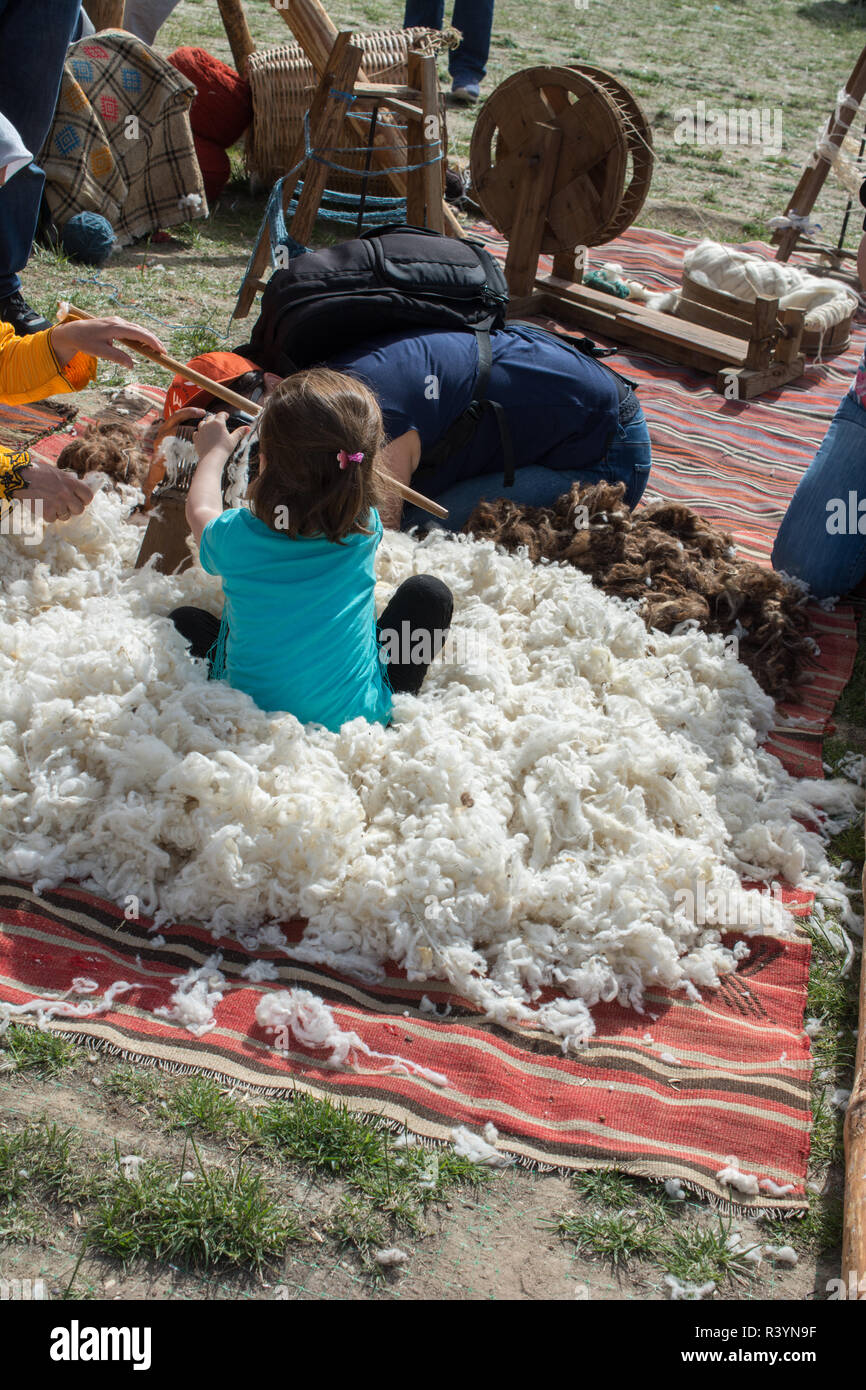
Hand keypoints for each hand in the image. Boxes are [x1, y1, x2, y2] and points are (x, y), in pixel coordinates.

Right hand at [18, 460, 93, 521]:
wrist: (19, 477)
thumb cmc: (36, 473)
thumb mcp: (57, 473)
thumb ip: (69, 482)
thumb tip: (78, 490)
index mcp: (71, 482)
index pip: (88, 496)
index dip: (84, 500)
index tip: (78, 500)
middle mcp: (67, 494)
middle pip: (79, 510)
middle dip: (71, 509)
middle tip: (62, 505)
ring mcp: (58, 504)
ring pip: (65, 516)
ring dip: (58, 512)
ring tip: (48, 503)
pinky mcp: (48, 511)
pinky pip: (52, 519)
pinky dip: (46, 515)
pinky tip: (41, 506)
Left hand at [52, 316, 166, 369]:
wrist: (72, 331)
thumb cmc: (84, 341)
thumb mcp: (100, 351)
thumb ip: (117, 357)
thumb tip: (132, 365)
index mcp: (115, 327)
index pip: (138, 333)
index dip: (151, 341)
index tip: (161, 351)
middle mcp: (118, 322)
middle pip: (141, 330)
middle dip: (154, 341)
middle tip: (164, 353)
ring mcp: (117, 322)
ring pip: (138, 329)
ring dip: (148, 338)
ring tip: (157, 350)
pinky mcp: (116, 324)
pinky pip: (132, 330)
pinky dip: (141, 337)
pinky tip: (145, 345)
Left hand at [193, 412, 248, 459]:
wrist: (211, 459)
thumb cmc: (224, 449)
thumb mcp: (234, 440)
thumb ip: (240, 432)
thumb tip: (248, 428)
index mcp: (218, 423)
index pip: (221, 414)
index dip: (225, 414)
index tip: (226, 416)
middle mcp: (208, 424)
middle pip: (211, 417)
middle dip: (215, 418)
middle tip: (219, 422)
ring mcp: (201, 430)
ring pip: (202, 423)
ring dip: (206, 424)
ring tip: (210, 428)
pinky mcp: (196, 438)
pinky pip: (197, 432)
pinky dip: (200, 433)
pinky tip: (203, 436)